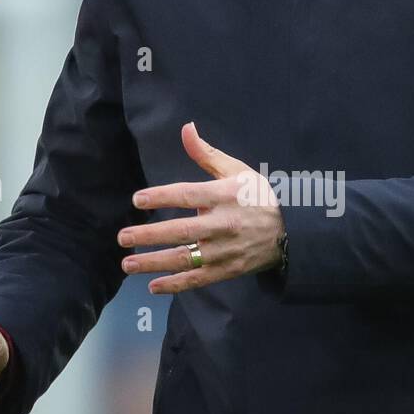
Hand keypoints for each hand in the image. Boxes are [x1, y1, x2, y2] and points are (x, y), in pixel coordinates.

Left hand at [118, 122, 283, 293]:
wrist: (291, 231)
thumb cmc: (256, 196)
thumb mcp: (236, 170)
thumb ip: (206, 154)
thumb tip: (186, 128)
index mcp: (224, 195)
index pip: (188, 195)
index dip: (162, 197)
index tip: (137, 199)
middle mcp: (224, 224)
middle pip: (182, 231)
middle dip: (150, 235)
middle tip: (122, 237)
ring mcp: (226, 250)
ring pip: (187, 258)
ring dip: (155, 263)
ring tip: (128, 264)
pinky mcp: (229, 270)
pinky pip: (199, 279)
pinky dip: (176, 284)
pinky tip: (153, 285)